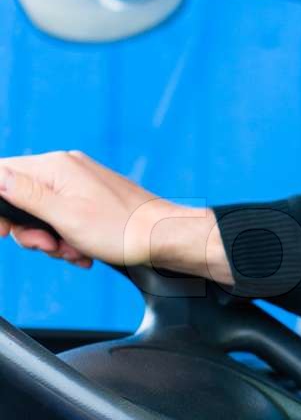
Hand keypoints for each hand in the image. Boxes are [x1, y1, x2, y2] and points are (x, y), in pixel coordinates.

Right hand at [0, 151, 231, 281]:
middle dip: (33, 231)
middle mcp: (66, 169)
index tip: (6, 231)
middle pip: (22, 198)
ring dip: (53, 240)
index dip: (0, 207)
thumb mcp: (65, 216)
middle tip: (51, 246)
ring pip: (43, 214)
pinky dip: (69, 239)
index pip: (5, 173)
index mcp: (56, 167)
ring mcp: (80, 184)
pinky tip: (84, 252)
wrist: (164, 239)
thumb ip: (25, 195)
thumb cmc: (121, 230)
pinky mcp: (91, 200)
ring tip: (75, 251)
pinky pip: (64, 219)